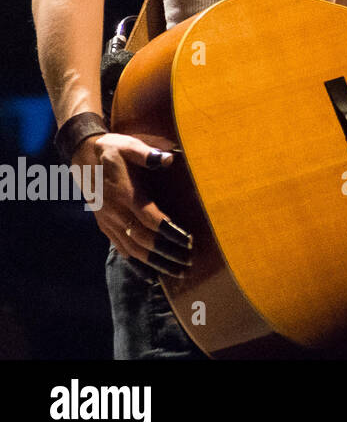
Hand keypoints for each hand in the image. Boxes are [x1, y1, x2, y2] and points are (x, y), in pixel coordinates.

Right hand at [73, 132, 191, 276]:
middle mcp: (115, 213)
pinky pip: (121, 249)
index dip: (169, 232)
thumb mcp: (128, 145)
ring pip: (133, 250)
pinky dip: (136, 264)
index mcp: (124, 195)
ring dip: (156, 263)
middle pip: (144, 240)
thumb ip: (146, 154)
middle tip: (190, 262)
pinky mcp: (105, 226)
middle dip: (168, 253)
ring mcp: (109, 222)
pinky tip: (151, 276)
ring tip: (178, 272)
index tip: (189, 241)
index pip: (150, 219)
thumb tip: (167, 159)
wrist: (82, 156)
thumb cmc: (112, 149)